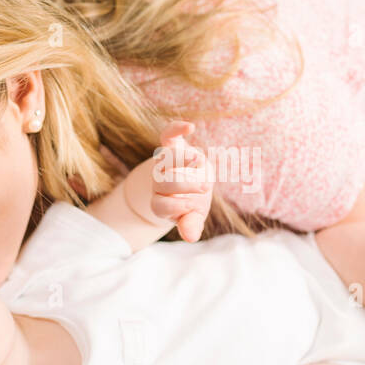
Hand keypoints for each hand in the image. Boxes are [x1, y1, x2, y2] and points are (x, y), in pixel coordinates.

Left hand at [150, 120, 211, 241]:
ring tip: (199, 163)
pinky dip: (178, 128)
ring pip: (166, 158)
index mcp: (161, 200)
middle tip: (204, 187)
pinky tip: (190, 126)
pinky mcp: (172, 145)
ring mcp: (164, 162)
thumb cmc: (193, 201)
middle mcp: (159, 181)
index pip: (161, 205)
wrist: (190, 182)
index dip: (176, 206)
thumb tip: (191, 237)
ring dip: (183, 160)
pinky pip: (169, 134)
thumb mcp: (194, 215)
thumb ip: (191, 224)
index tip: (192, 206)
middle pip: (163, 182)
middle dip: (184, 184)